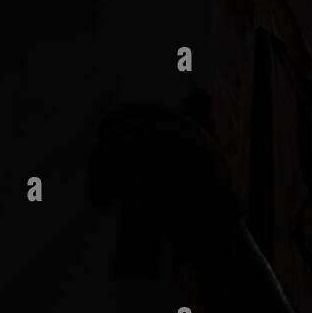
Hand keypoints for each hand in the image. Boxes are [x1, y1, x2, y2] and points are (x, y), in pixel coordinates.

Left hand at [88, 101, 241, 259]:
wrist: (217, 220)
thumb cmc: (211, 193)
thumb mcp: (206, 150)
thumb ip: (196, 124)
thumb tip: (196, 92)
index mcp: (182, 123)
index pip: (141, 110)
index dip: (117, 118)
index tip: (103, 132)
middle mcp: (170, 128)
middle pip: (120, 131)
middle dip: (102, 150)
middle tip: (95, 170)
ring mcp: (160, 144)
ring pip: (111, 149)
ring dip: (97, 169)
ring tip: (96, 187)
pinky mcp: (149, 166)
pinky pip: (112, 174)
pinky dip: (101, 187)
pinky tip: (100, 199)